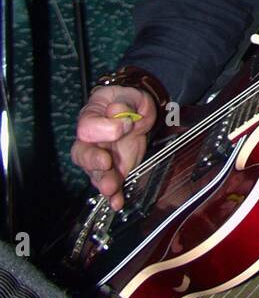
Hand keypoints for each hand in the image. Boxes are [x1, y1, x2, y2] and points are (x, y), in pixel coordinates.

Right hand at [71, 85, 157, 210]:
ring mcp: (99, 158)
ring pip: (94, 173)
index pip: (88, 126)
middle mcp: (90, 140)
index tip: (126, 124)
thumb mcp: (131, 95)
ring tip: (112, 187)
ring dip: (103, 181)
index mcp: (91, 116)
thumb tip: (116, 111)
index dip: (106, 127)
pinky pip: (109, 186)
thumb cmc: (128, 103)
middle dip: (93, 160)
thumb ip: (125, 102)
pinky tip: (117, 202)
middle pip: (81, 153)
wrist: (137, 114)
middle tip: (106, 162)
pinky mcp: (112, 171)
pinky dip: (113, 196)